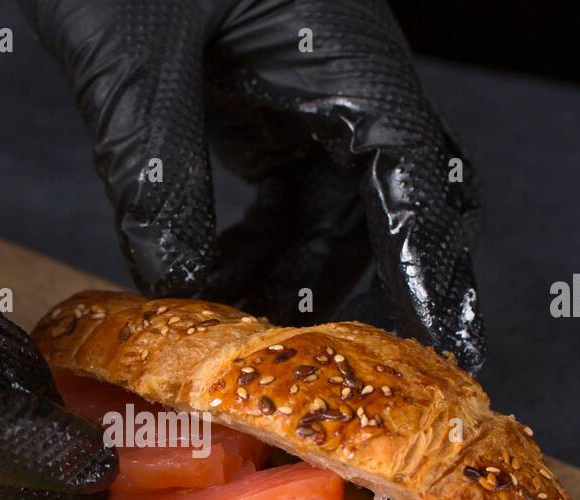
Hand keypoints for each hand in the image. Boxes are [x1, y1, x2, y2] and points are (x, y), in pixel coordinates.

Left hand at [23, 0, 484, 370]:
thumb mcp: (135, 67)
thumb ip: (160, 182)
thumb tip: (176, 292)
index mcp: (346, 51)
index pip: (416, 183)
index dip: (434, 276)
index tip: (444, 355)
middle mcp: (342, 71)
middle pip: (385, 205)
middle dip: (355, 288)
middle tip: (335, 370)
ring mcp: (305, 83)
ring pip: (331, 207)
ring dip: (290, 275)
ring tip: (241, 331)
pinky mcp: (262, 94)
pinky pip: (284, 189)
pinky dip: (257, 243)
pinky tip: (216, 279)